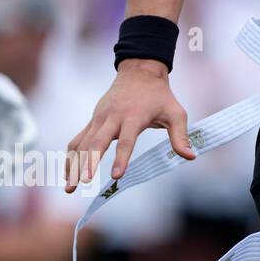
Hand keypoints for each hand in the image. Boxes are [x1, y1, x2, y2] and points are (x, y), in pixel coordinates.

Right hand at [64, 58, 194, 193]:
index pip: (126, 140)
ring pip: (83, 143)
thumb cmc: (160, 96)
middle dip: (89, 162)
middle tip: (83, 182)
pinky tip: (68, 173)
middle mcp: (113, 117)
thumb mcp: (176, 113)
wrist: (139, 72)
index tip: (117, 176)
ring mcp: (99, 118)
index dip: (121, 158)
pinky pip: (78, 140)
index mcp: (134, 116)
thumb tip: (191, 157)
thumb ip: (180, 136)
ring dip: (74, 165)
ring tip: (69, 188)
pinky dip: (71, 156)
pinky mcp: (92, 120)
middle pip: (97, 142)